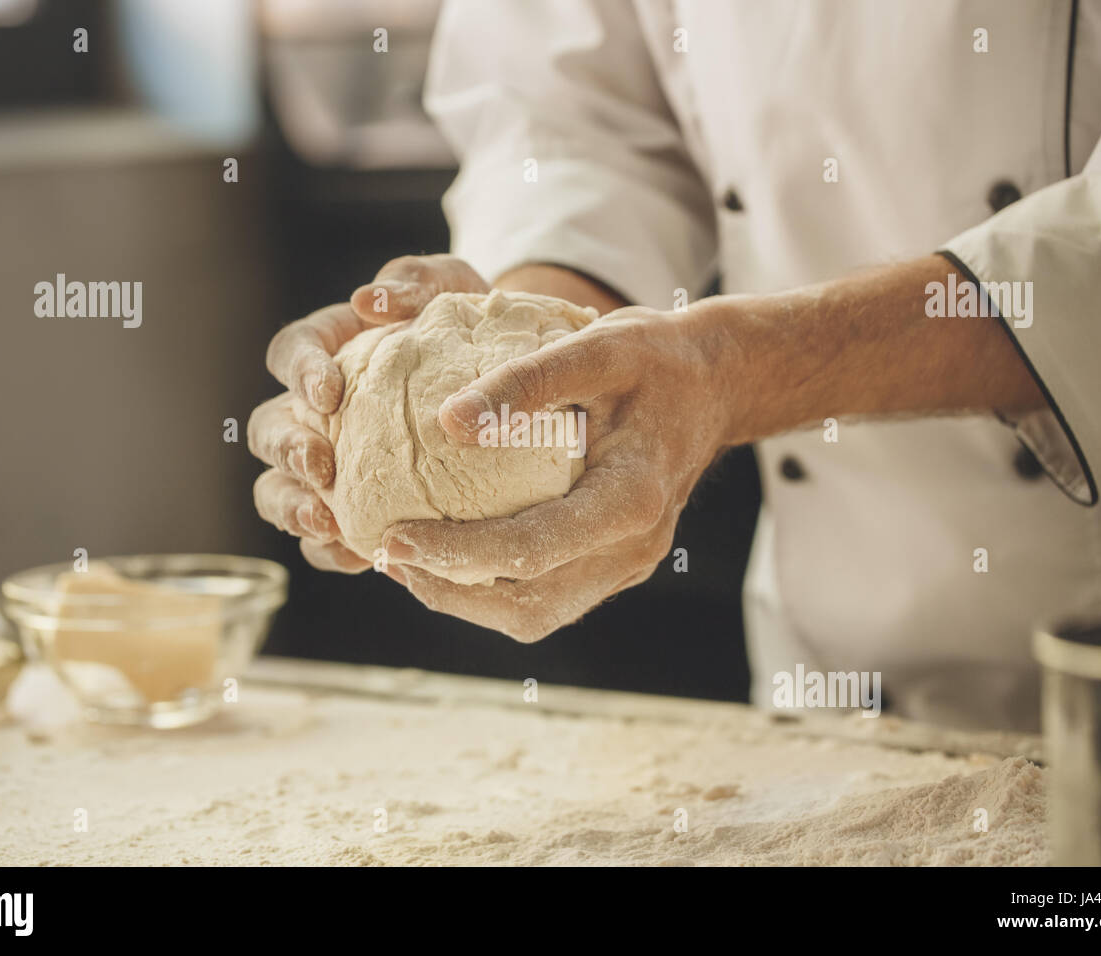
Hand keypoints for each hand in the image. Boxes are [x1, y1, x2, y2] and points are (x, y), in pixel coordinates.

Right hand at [249, 255, 488, 571]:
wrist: (512, 384)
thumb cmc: (472, 328)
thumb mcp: (454, 289)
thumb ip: (417, 281)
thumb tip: (371, 300)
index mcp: (328, 352)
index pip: (289, 353)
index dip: (299, 372)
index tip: (329, 392)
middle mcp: (315, 414)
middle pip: (267, 430)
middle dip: (285, 449)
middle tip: (321, 465)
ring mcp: (330, 467)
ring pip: (277, 491)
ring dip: (291, 507)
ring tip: (325, 522)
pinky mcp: (355, 514)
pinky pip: (323, 542)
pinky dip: (334, 550)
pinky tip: (365, 555)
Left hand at [380, 303, 732, 639]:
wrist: (714, 384)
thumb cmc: (657, 357)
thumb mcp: (596, 347)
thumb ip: (526, 382)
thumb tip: (445, 421)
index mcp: (631, 500)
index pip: (531, 550)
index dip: (455, 553)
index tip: (392, 535)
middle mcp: (633, 548)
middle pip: (529, 605)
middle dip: (448, 590)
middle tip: (386, 555)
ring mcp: (627, 565)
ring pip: (535, 613)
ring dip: (465, 598)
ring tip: (405, 562)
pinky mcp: (614, 565)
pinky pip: (548, 595)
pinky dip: (492, 586)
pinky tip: (449, 552)